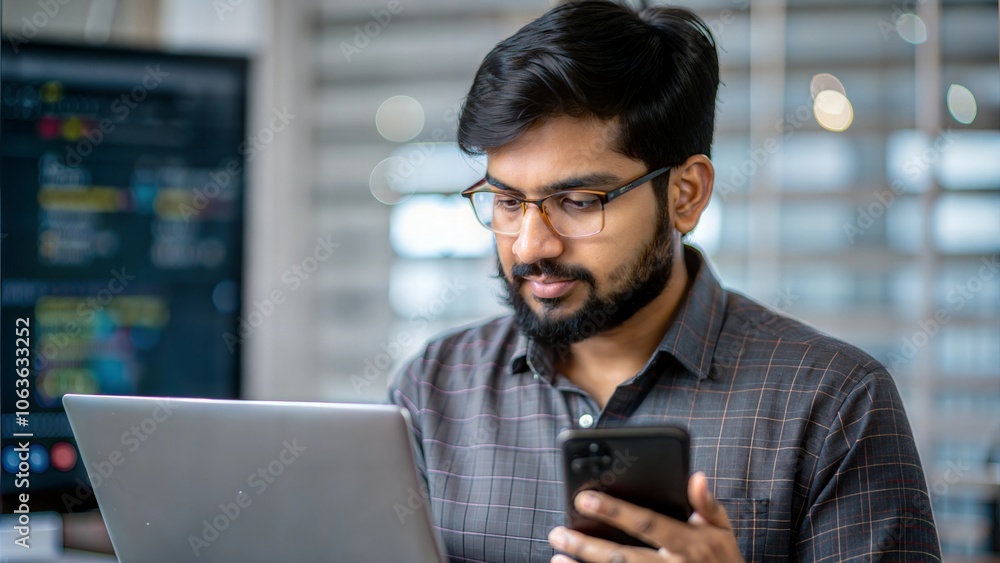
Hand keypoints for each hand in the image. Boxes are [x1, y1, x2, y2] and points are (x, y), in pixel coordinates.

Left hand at [547, 472, 742, 561]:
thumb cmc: (723, 561)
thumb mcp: (723, 531)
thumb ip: (708, 504)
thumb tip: (696, 477)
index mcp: (688, 544)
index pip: (646, 524)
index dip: (615, 511)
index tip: (584, 498)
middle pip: (622, 557)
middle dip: (587, 545)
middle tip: (557, 532)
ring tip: (556, 557)